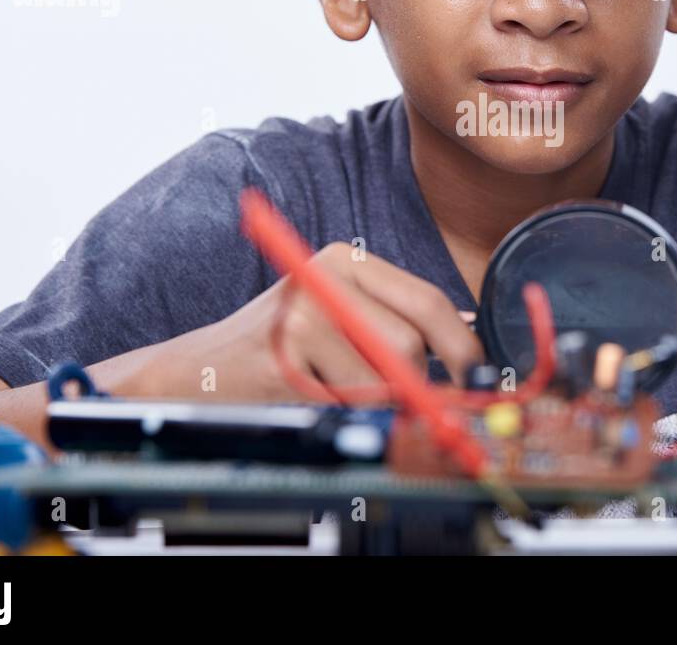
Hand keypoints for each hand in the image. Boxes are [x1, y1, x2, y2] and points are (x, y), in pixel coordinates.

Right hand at [135, 242, 483, 400]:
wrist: (198, 371)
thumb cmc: (279, 347)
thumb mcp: (340, 314)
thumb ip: (398, 318)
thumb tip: (468, 340)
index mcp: (346, 260)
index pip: (428, 301)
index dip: (463, 347)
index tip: (478, 378)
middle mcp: (324, 278)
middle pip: (409, 343)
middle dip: (411, 384)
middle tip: (385, 396)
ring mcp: (301, 316)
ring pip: (381, 381)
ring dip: (372, 405)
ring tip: (335, 392)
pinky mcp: (282, 358)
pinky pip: (345, 404)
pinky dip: (340, 415)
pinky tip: (312, 398)